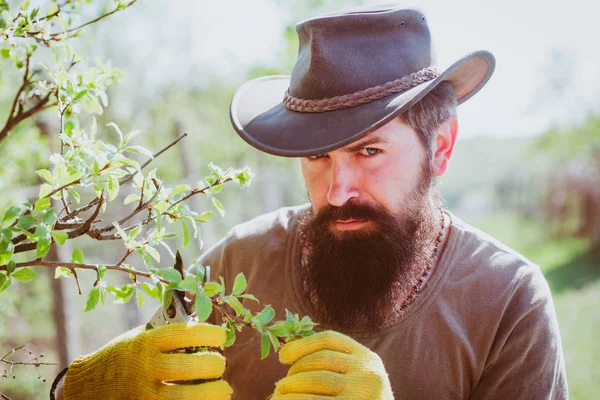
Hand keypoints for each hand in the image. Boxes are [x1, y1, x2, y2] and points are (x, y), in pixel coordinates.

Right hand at [63, 322, 231, 399]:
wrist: (89, 386)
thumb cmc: (123, 357)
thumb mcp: (140, 337)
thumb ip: (167, 335)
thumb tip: (207, 334)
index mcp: (146, 342)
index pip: (188, 333)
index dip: (212, 334)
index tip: (222, 336)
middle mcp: (145, 368)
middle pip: (194, 366)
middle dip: (216, 365)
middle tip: (220, 365)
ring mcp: (145, 395)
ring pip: (190, 397)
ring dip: (215, 393)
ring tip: (223, 389)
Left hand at [272, 331, 392, 399]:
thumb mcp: (356, 381)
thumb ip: (332, 366)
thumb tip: (288, 348)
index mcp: (369, 359)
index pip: (330, 339)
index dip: (302, 344)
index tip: (282, 356)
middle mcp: (368, 373)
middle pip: (320, 359)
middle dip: (295, 370)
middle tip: (280, 385)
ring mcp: (361, 393)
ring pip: (314, 379)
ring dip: (290, 386)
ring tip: (278, 395)